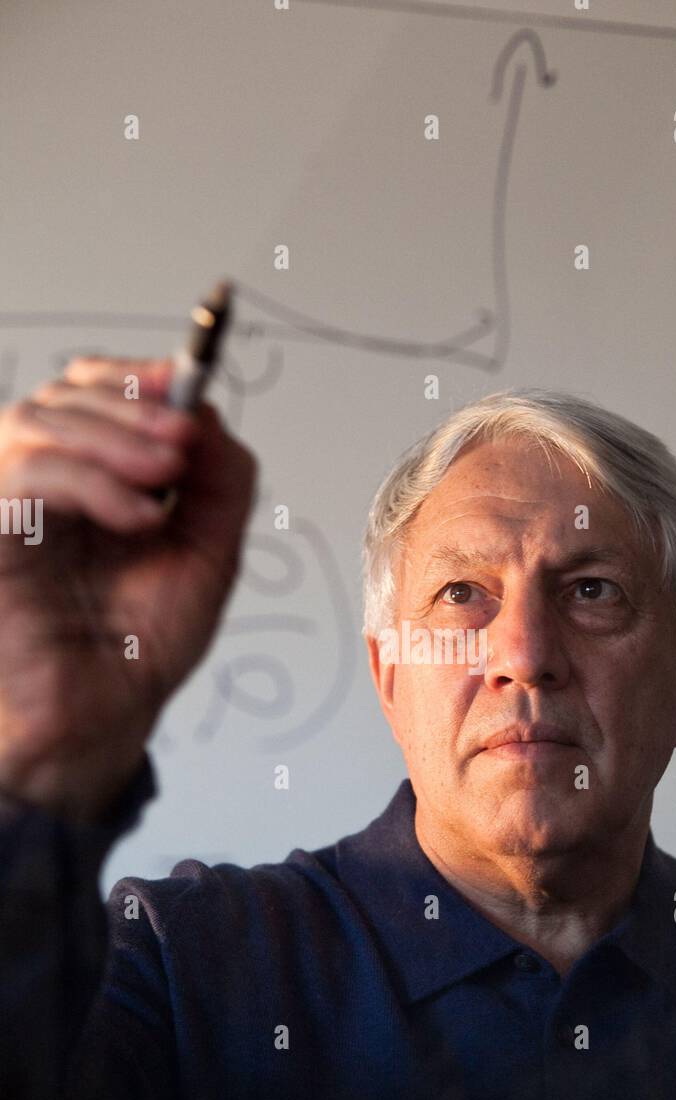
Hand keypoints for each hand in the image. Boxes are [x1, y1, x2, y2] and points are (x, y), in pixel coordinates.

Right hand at [0, 355, 255, 817]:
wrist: (110, 714)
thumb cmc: (144, 641)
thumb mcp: (210, 552)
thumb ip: (220, 482)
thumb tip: (210, 415)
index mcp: (92, 474)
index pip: (90, 391)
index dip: (133, 375)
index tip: (183, 376)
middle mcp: (45, 482)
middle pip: (60, 394)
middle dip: (130, 405)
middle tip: (181, 441)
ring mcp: (11, 506)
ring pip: (30, 422)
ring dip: (109, 436)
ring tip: (165, 476)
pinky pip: (20, 477)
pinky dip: (87, 482)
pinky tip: (140, 517)